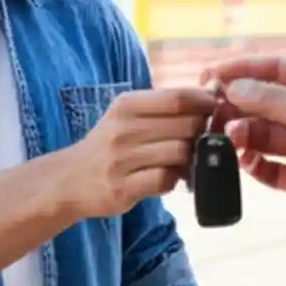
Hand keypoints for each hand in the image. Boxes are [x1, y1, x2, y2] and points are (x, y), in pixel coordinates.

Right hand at [61, 88, 215, 218]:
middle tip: (203, 141)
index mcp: (126, 105)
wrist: (68, 180)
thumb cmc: (108, 145)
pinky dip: (174, 180)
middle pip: (185, 125)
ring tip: (184, 162)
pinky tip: (167, 179)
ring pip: (179, 152)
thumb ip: (163, 107)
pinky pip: (165, 180)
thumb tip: (211, 97)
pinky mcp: (122, 189)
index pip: (177, 98)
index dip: (205, 103)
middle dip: (202, 133)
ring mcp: (121, 160)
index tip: (216, 110)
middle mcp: (122, 129)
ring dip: (190, 159)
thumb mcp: (127, 116)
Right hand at [202, 57, 285, 224]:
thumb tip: (233, 87)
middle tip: (213, 114)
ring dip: (245, 136)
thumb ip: (269, 98)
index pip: (275, 67)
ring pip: (266, 135)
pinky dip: (258, 166)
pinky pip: (274, 168)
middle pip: (266, 102)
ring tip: (230, 140)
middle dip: (239, 107)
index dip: (242, 69)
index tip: (210, 75)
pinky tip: (247, 163)